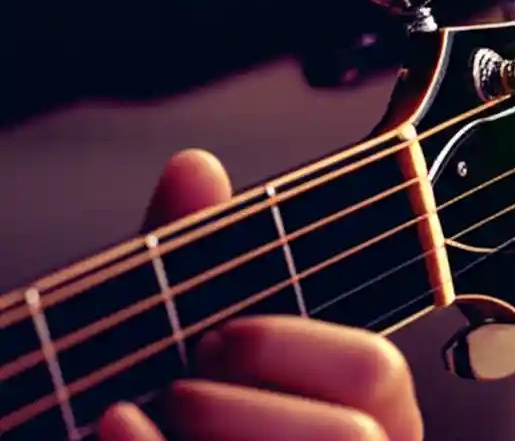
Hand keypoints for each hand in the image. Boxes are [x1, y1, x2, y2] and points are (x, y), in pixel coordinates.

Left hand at [98, 150, 423, 440]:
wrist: (69, 436)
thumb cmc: (122, 412)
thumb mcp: (153, 339)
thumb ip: (186, 268)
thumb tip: (197, 168)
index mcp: (343, 422)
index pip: (378, 377)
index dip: (303, 345)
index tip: (218, 332)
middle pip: (361, 438)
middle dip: (252, 403)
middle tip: (178, 385)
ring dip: (224, 430)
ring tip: (132, 416)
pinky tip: (109, 434)